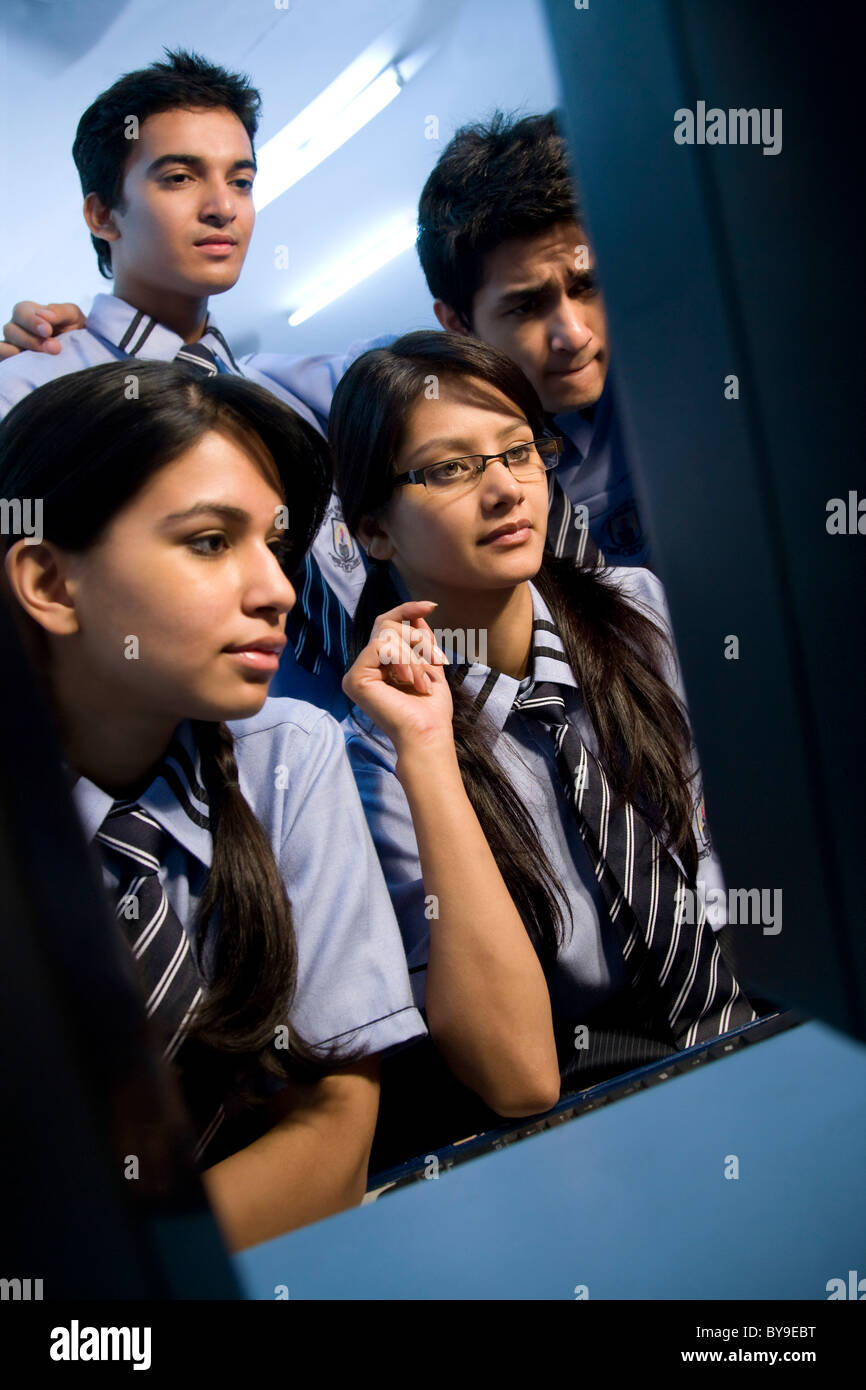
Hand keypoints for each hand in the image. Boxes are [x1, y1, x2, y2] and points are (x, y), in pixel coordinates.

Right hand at [0, 301, 85, 358]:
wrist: (83, 356)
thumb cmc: (76, 331)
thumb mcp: (73, 317)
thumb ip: (60, 312)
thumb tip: (44, 315)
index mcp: (28, 313)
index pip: (21, 311)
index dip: (32, 321)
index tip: (48, 331)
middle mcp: (17, 329)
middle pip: (11, 330)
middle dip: (32, 339)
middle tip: (54, 348)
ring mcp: (13, 347)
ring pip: (5, 347)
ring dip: (24, 352)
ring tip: (43, 358)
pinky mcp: (13, 365)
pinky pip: (2, 359)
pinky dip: (7, 359)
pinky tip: (22, 364)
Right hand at [342, 600, 453, 751]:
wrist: (428, 733)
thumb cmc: (431, 709)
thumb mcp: (430, 666)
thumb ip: (421, 641)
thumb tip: (417, 613)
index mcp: (378, 666)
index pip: (386, 626)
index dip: (406, 610)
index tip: (431, 606)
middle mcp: (364, 668)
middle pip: (387, 625)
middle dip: (417, 639)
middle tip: (434, 662)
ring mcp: (356, 673)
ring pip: (386, 634)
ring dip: (413, 655)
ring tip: (421, 682)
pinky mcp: (355, 678)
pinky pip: (380, 646)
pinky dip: (402, 659)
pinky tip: (409, 681)